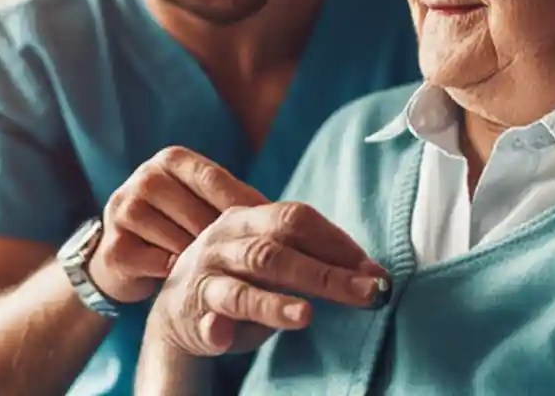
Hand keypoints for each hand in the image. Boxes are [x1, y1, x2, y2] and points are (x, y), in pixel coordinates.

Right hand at [87, 147, 267, 303]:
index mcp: (172, 160)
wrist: (125, 260)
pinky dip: (171, 273)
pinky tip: (179, 277)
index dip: (245, 208)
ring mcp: (123, 210)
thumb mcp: (206, 206)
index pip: (214, 180)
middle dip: (222, 240)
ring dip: (195, 257)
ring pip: (175, 239)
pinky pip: (154, 263)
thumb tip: (300, 216)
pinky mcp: (113, 246)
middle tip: (251, 263)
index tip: (276, 234)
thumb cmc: (180, 227)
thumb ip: (240, 203)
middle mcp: (145, 178)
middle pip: (196, 211)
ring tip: (211, 270)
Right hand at [148, 201, 390, 355]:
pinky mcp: (194, 316)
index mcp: (247, 218)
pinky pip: (207, 322)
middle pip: (274, 252)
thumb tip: (374, 274)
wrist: (180, 306)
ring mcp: (206, 278)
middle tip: (369, 294)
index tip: (374, 270)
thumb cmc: (242, 276)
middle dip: (326, 274)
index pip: (295, 218)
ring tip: (306, 316)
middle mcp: (224, 242)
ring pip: (241, 289)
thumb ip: (312, 256)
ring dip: (273, 303)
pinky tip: (224, 335)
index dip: (336, 242)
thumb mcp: (272, 255)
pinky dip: (216, 329)